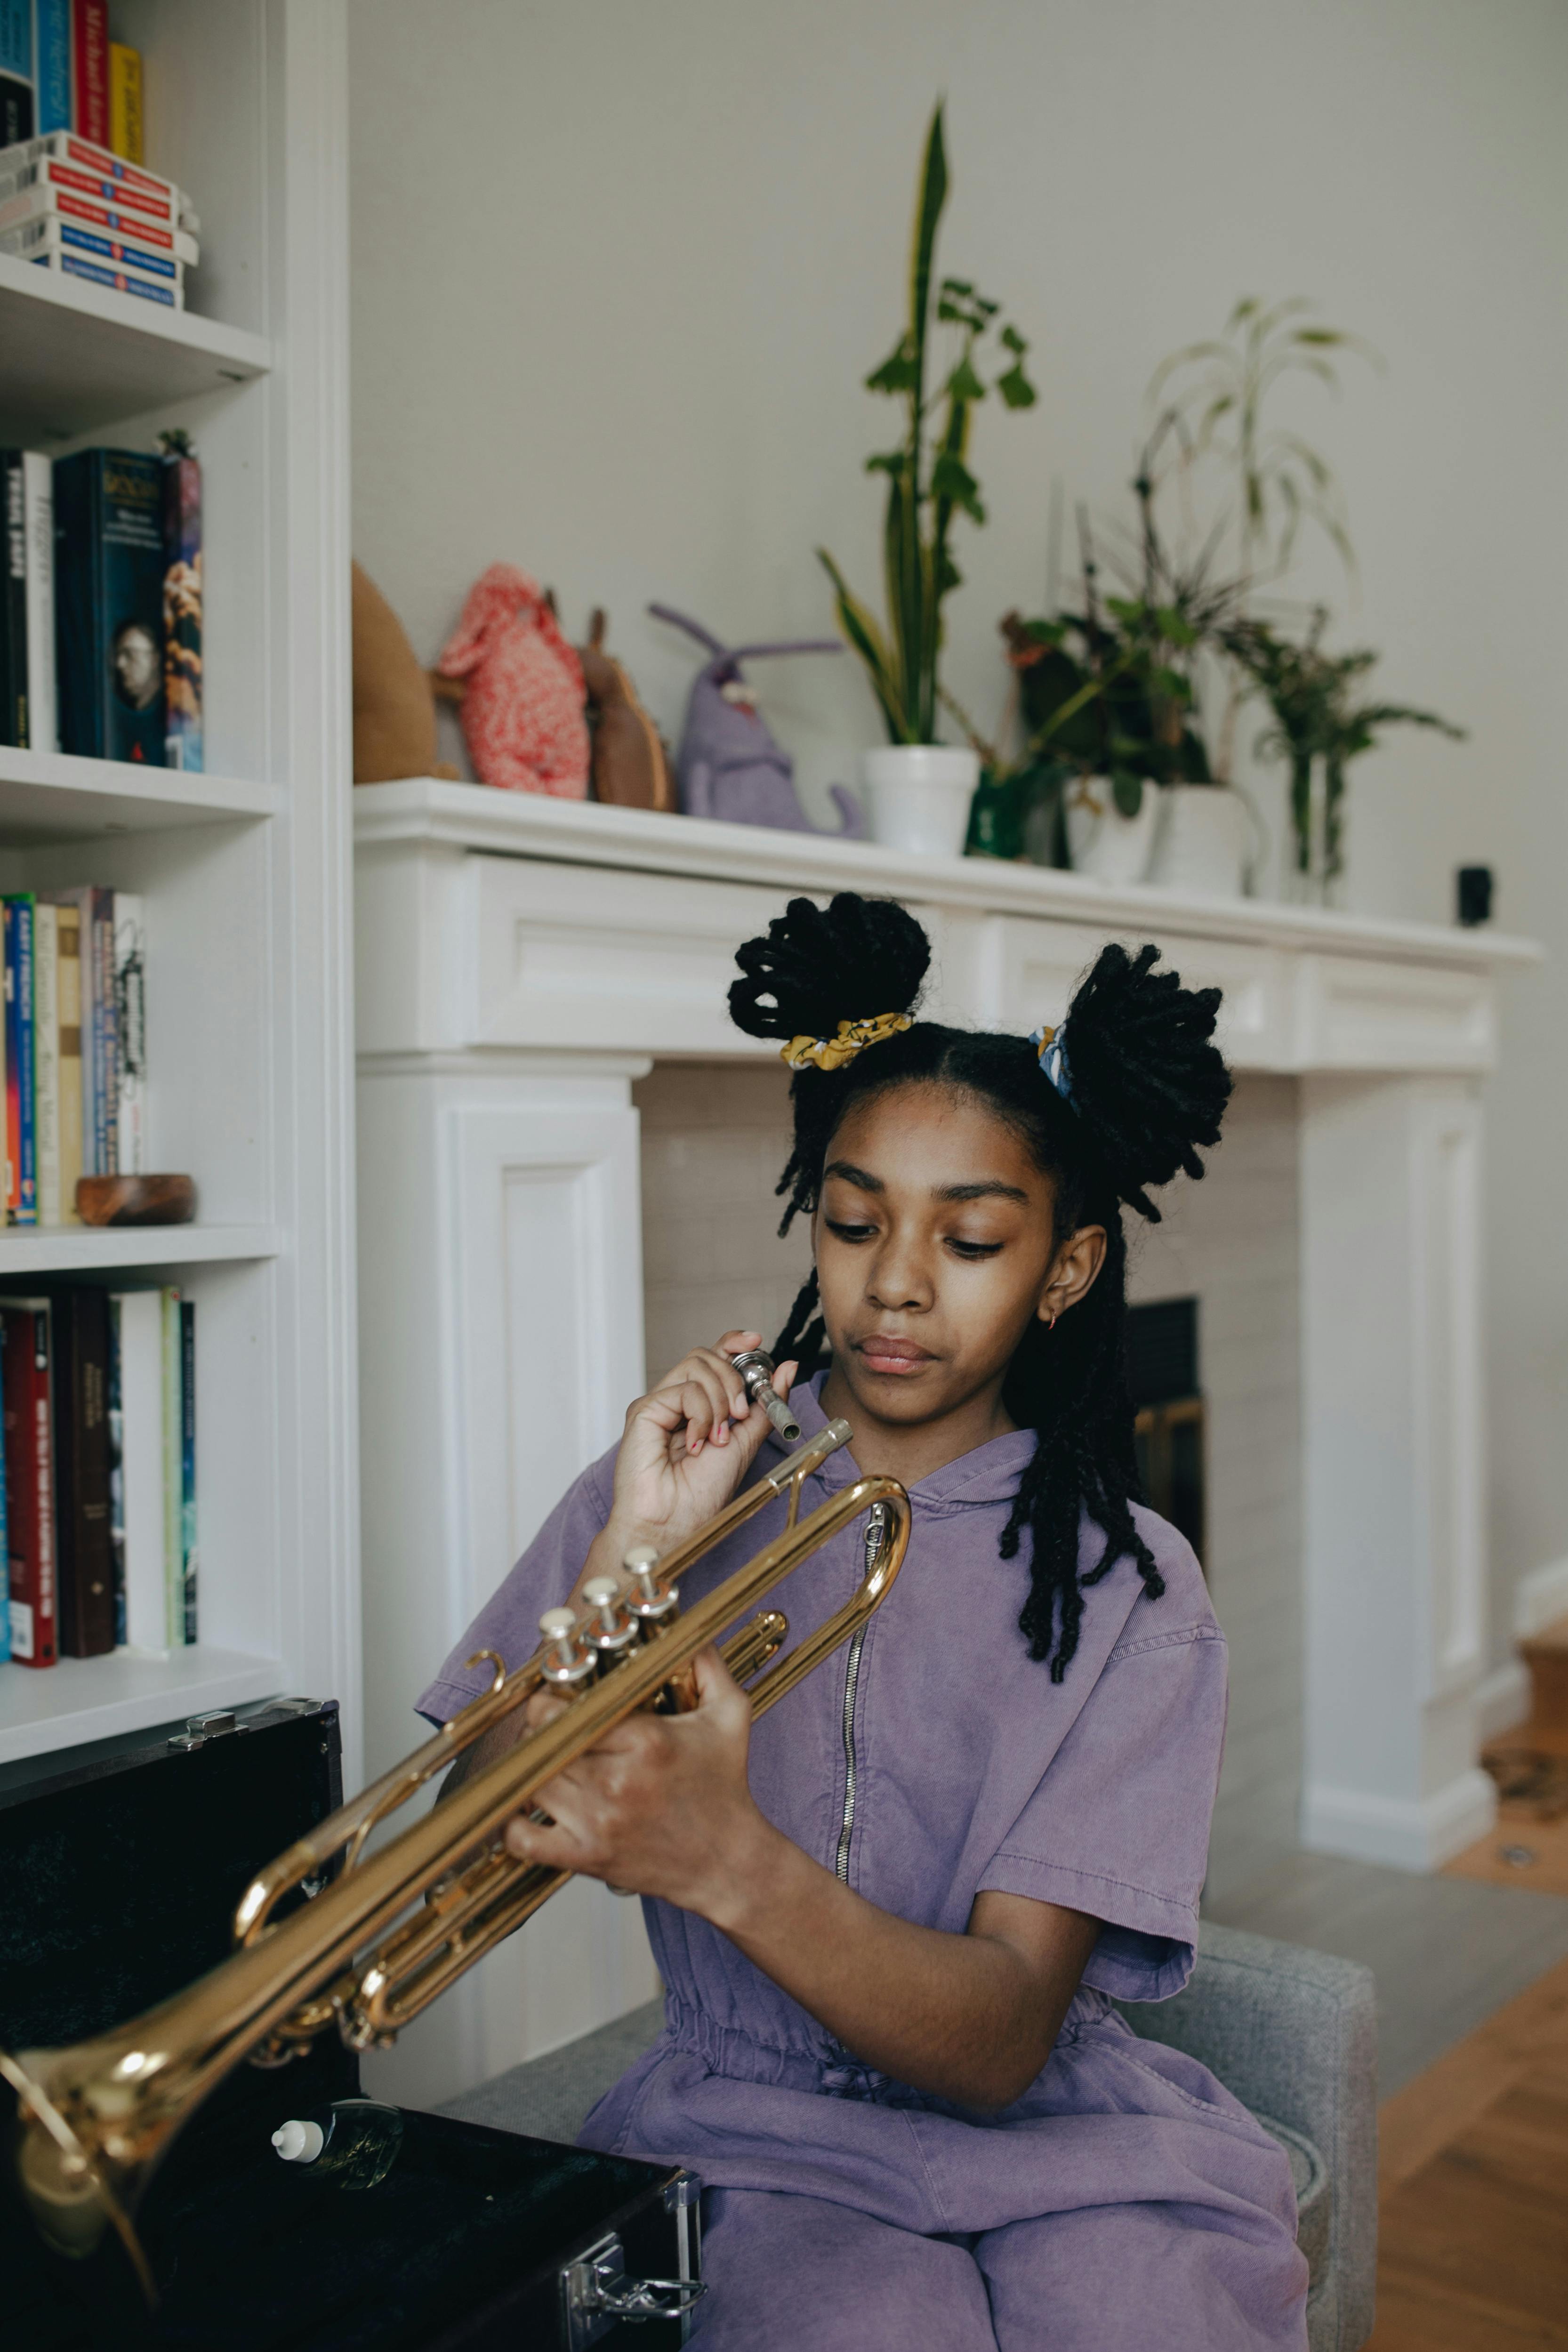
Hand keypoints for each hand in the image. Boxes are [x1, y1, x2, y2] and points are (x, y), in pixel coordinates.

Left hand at [504, 1648, 772, 1915]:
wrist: (728, 1863)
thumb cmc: (726, 1786)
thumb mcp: (730, 1715)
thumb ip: (708, 1665)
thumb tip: (688, 1629)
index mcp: (646, 1742)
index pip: (570, 1710)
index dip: (550, 1700)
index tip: (556, 1698)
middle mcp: (617, 1782)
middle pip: (545, 1741)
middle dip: (540, 1729)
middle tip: (550, 1726)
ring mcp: (598, 1823)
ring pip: (532, 1782)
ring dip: (531, 1767)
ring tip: (546, 1759)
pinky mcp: (587, 1858)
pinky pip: (525, 1840)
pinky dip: (513, 1824)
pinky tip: (525, 1808)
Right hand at [602, 1330, 797, 1561]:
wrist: (674, 1521)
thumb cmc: (702, 1493)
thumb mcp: (746, 1442)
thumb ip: (764, 1404)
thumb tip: (787, 1367)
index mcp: (700, 1406)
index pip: (714, 1358)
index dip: (735, 1344)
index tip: (757, 1342)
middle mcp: (677, 1400)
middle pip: (708, 1355)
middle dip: (735, 1377)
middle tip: (741, 1414)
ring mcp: (660, 1403)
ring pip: (698, 1364)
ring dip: (721, 1398)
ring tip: (718, 1435)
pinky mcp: (644, 1409)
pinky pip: (685, 1389)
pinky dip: (701, 1415)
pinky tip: (696, 1443)